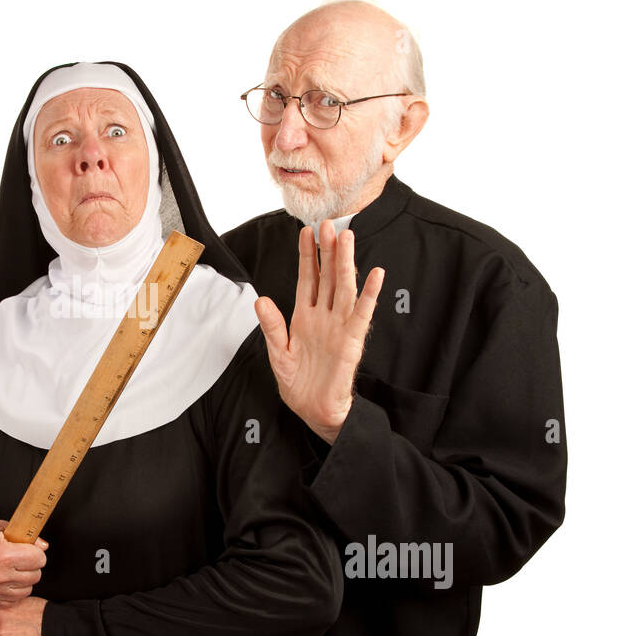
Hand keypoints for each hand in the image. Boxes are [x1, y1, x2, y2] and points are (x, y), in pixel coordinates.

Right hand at [0, 517, 47, 607]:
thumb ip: (23, 535)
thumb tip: (42, 545)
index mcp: (3, 554)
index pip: (39, 558)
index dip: (36, 552)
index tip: (30, 549)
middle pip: (35, 575)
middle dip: (31, 565)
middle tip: (21, 558)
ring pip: (27, 590)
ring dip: (24, 580)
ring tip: (13, 569)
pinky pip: (13, 601)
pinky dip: (13, 592)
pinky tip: (5, 580)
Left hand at [255, 221, 383, 444]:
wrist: (314, 410)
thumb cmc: (298, 384)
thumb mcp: (278, 354)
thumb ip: (272, 327)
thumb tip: (260, 300)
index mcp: (304, 317)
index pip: (307, 280)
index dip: (307, 256)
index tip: (306, 232)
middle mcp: (323, 317)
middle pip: (327, 277)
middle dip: (327, 251)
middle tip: (328, 224)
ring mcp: (339, 327)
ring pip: (343, 288)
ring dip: (346, 263)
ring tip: (347, 238)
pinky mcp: (352, 341)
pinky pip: (362, 314)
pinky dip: (369, 295)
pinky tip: (375, 275)